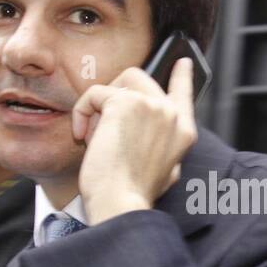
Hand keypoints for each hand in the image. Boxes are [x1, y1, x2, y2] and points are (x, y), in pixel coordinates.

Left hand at [71, 57, 196, 225]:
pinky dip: (81, 113)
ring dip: (98, 107)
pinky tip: (82, 137)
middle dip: (114, 97)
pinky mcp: (126, 103)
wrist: (120, 204)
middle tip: (100, 126)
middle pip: (140, 80)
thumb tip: (140, 125)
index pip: (184, 94)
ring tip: (93, 137)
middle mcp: (172, 114)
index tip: (182, 62)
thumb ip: (158, 143)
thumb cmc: (132, 194)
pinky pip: (95, 94)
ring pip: (118, 82)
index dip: (181, 76)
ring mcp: (152, 105)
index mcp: (183, 133)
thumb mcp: (161, 169)